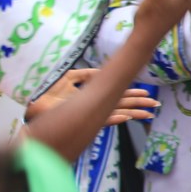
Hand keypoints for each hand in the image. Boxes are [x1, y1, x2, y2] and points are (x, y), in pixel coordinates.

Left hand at [26, 68, 157, 126]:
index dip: (132, 94)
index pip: (117, 95)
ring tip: (149, 113)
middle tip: (156, 105)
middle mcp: (94, 107)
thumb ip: (84, 74)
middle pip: (122, 104)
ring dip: (134, 112)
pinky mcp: (82, 121)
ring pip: (117, 112)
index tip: (146, 94)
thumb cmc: (47, 95)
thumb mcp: (67, 78)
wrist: (34, 109)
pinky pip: (103, 120)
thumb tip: (99, 71)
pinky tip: (127, 118)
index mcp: (92, 97)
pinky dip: (115, 119)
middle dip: (140, 105)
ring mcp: (90, 115)